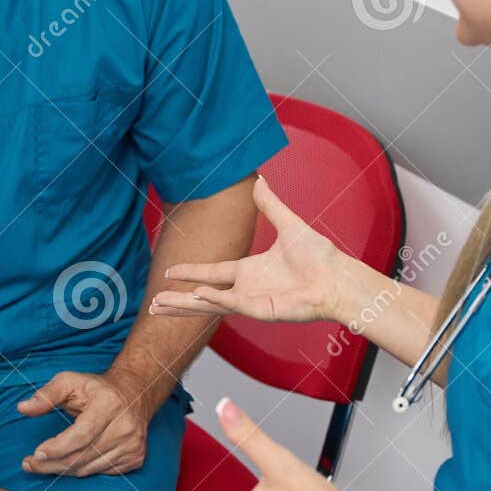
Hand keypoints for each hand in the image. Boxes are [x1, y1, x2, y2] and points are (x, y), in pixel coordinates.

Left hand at [17, 370, 152, 475]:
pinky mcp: (136, 458)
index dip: (57, 448)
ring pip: (89, 468)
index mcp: (110, 405)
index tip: (36, 454)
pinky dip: (81, 470)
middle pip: (83, 455)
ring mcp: (133, 445)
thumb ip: (46, 395)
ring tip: (43, 465)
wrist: (135, 394)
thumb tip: (22, 408)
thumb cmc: (97, 389)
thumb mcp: (70, 381)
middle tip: (30, 465)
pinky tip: (69, 463)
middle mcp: (126, 427)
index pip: (82, 434)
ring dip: (63, 470)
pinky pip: (100, 472)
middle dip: (52, 463)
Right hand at [148, 176, 356, 324]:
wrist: (336, 275)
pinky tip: (197, 295)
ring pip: (211, 305)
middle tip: (154, 302)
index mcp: (249, 271)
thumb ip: (269, 205)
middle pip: (204, 295)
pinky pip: (234, 305)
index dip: (190, 272)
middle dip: (178, 298)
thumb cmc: (318, 256)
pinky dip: (216, 300)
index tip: (169, 272)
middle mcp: (247, 288)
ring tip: (160, 307)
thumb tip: (259, 180)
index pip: (211, 272)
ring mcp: (253, 301)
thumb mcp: (288, 224)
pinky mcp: (263, 310)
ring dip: (186, 306)